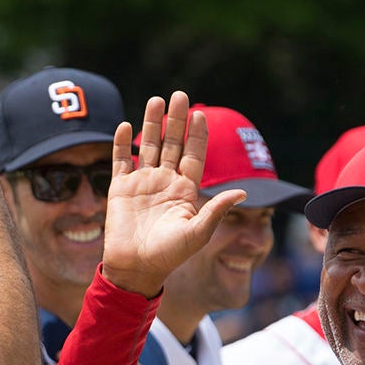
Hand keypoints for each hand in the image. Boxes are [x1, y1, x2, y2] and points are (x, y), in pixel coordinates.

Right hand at [100, 93, 247, 296]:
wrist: (135, 269)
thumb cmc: (170, 255)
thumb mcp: (198, 233)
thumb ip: (216, 210)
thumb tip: (243, 192)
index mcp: (185, 190)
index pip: (193, 155)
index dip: (197, 135)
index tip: (200, 114)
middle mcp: (164, 182)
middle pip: (172, 144)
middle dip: (176, 120)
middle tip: (180, 95)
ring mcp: (142, 183)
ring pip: (148, 146)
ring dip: (152, 124)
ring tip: (156, 100)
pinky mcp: (120, 189)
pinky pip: (120, 161)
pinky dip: (121, 144)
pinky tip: (124, 125)